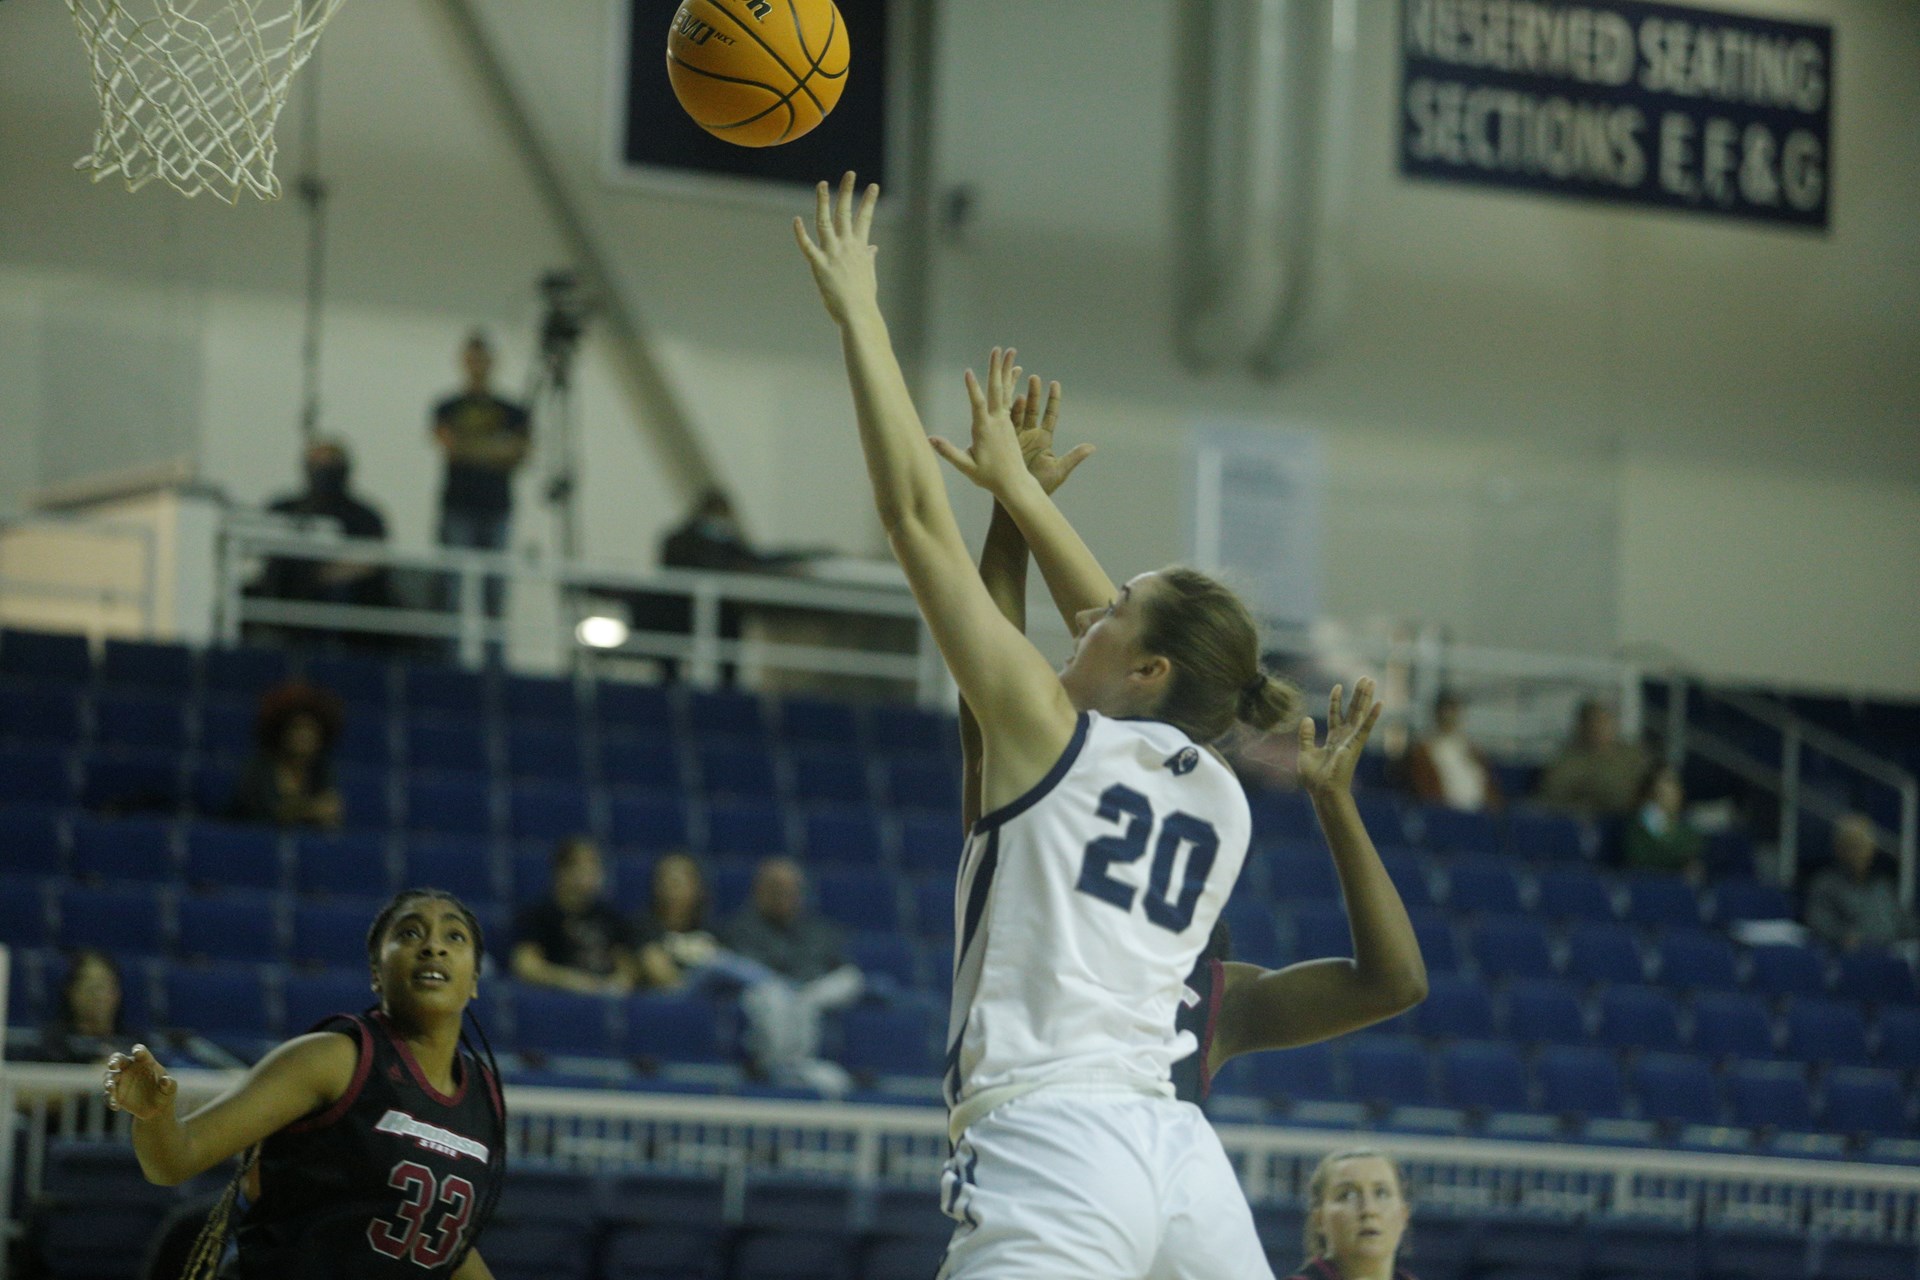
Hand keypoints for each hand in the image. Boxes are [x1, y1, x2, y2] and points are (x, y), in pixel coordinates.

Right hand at [104, 1044, 177, 1121]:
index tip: (137, 1052)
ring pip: (110, 1076)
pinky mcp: (116, 1093)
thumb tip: (166, 1080)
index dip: (139, 1050)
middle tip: (113, 1065)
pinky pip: (108, 1095)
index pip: (141, 1052)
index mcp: (146, 1062)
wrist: (156, 1109)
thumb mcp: (170, 1089)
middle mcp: (130, 1068)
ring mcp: (121, 1080)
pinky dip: (110, 1099)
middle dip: (114, 1060)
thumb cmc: (165, 1094)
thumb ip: (169, 1084)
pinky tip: (116, 1106)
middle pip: (118, 1058)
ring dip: (109, 1081)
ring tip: (111, 1088)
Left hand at [793, 171, 879, 325]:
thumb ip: (868, 258)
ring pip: (826, 222)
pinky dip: (801, 233)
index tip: (873, 186)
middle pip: (846, 213)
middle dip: (848, 192)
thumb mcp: (868, 274)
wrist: (858, 314)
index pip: (865, 219)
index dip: (869, 201)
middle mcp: (847, 246)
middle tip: (850, 173)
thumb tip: (873, 248)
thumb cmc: (863, 298)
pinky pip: (808, 246)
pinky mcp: (819, 265)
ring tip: (822, 184)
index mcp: (859, 248)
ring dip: (824, 202)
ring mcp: (833, 254)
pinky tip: (796, 219)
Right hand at [929, 346, 1031, 498]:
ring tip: (1010, 352)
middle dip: (995, 368)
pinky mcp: (1009, 423)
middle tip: (997, 349)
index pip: (977, 405)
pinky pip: (1011, 398)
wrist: (1013, 483)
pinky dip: (1012, 384)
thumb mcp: (966, 466)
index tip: (968, 372)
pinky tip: (1016, 373)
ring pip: (1005, 390)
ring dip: (1006, 370)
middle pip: (996, 390)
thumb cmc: (988, 477)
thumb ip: (949, 452)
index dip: (972, 388)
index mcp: (985, 430)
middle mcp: (997, 422)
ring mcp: (1005, 421)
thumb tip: (929, 439)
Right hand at [1007, 375, 1093, 495]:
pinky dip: (1011, 411)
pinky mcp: (1006, 442)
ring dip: (1022, 398)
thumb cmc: (1040, 486)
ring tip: (1022, 383)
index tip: (1055, 383)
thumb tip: (1092, 447)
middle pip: (1033, 409)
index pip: (1050, 415)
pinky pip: (1008, 423)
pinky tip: (1014, 399)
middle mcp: (1031, 435)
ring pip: (1019, 413)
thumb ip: (1074, 457)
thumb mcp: (1059, 470)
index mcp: (1044, 440)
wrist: (1019, 495)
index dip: (1053, 400)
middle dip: (1034, 394)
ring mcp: (1018, 437)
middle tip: (1035, 378)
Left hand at [1296, 678, 1381, 798]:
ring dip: (1365, 698)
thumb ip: (1306, 735)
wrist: (1323, 792)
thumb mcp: (1305, 752)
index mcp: (1333, 739)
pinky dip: (1372, 716)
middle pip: (1352, 711)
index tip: (1337, 686)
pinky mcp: (1355, 745)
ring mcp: (1351, 740)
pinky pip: (1365, 727)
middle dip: (1358, 694)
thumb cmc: (1315, 778)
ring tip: (1371, 681)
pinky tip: (1379, 703)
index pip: (1335, 715)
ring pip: (1359, 714)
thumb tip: (1307, 718)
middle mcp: (1344, 737)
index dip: (1336, 700)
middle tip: (1365, 678)